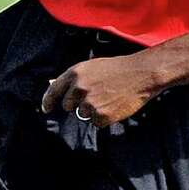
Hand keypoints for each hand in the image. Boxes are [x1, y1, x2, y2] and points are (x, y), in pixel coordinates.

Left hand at [41, 54, 155, 129]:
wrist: (141, 74)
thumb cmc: (119, 69)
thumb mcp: (93, 67)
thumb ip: (75, 79)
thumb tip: (60, 92)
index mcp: (75, 73)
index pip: (54, 91)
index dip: (48, 101)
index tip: (47, 109)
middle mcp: (79, 88)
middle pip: (68, 106)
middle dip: (78, 104)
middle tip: (97, 96)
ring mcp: (89, 103)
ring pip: (83, 115)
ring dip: (94, 111)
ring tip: (109, 98)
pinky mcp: (101, 115)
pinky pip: (96, 122)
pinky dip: (105, 118)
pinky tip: (115, 106)